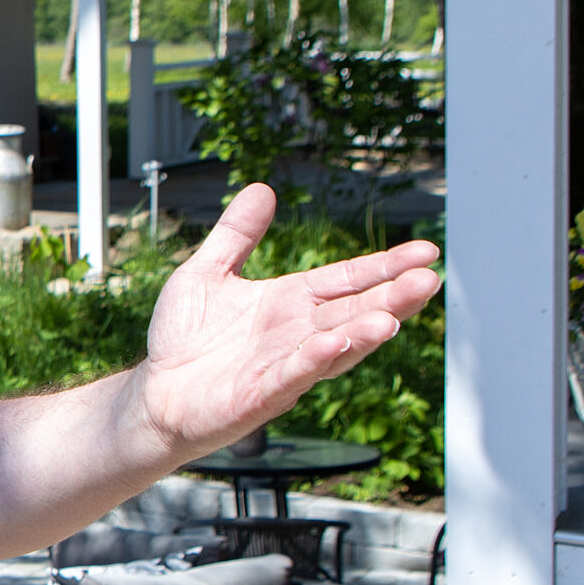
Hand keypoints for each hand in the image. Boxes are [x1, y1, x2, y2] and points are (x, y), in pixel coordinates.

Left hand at [130, 183, 441, 454]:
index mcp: (291, 302)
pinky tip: (333, 344)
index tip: (427, 251)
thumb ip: (236, 235)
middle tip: (429, 280)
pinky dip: (312, 361)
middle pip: (354, 312)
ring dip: (363, 334)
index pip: (348, 279)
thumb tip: (262, 189)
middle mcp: (297, 333)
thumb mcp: (206, 274)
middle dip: (392, 298)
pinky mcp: (261, 395)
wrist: (154, 394)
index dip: (385, 266)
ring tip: (393, 318)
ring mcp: (283, 366)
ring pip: (335, 348)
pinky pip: (292, 375)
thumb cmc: (183, 339)